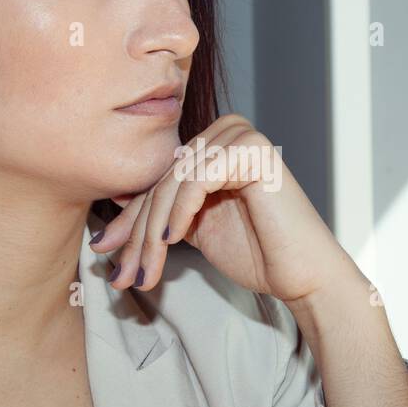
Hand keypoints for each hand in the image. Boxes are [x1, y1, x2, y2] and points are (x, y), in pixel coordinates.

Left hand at [88, 113, 359, 305]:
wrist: (302, 275)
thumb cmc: (256, 254)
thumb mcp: (193, 229)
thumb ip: (161, 212)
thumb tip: (111, 207)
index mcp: (213, 144)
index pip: (159, 181)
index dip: (130, 220)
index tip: (105, 254)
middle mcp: (227, 131)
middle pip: (163, 181)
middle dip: (136, 234)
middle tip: (121, 275)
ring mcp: (241, 136)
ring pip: (174, 183)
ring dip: (151, 234)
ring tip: (144, 273)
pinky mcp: (253, 150)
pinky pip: (198, 179)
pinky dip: (179, 213)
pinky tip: (171, 242)